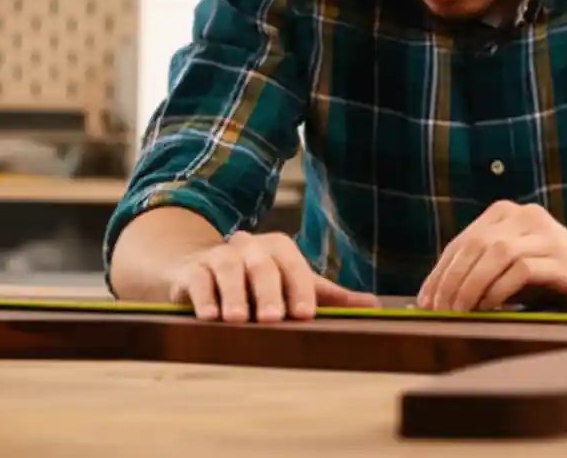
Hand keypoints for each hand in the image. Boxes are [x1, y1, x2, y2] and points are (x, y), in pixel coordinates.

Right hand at [167, 231, 379, 322]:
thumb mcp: (293, 284)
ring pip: (227, 269)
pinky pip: (198, 280)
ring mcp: (218, 256)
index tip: (306, 315)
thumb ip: (329, 296)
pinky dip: (204, 298)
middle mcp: (248, 247)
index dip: (301, 288)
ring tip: (239, 320)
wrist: (201, 268)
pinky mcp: (192, 271)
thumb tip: (373, 306)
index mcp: (277, 248)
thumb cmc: (257, 281)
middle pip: (261, 265)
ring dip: (235, 295)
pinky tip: (209, 316)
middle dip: (269, 291)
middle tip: (274, 318)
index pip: (293, 264)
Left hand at [417, 201, 566, 311]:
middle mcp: (524, 216)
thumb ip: (482, 271)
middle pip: (475, 246)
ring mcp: (545, 234)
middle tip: (437, 311)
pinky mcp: (561, 258)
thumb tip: (437, 298)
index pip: (462, 242)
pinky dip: (499, 290)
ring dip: (471, 285)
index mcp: (507, 213)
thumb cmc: (554, 275)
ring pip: (495, 254)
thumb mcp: (512, 267)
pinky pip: (521, 270)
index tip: (425, 301)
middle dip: (451, 281)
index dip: (440, 272)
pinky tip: (488, 309)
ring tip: (459, 312)